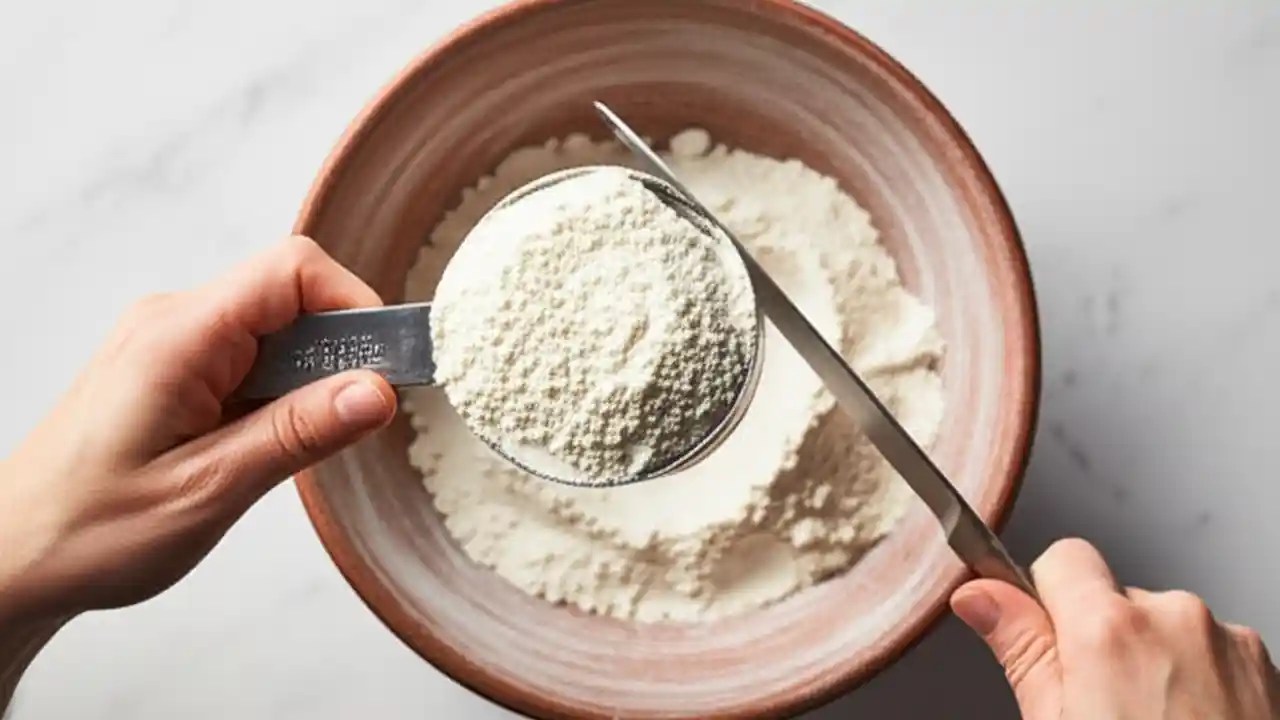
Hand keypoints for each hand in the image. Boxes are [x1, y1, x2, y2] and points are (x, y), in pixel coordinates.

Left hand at [0, 235, 396, 622]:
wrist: (10, 558)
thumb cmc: (88, 531)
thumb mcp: (208, 490)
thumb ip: (297, 434)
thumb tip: (377, 392)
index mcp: (177, 337)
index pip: (292, 271)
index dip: (355, 304)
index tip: (387, 366)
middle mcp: (174, 323)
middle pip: (291, 295)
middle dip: (340, 352)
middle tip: (354, 422)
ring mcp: (173, 344)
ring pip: (277, 330)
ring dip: (310, 379)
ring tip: (295, 447)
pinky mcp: (176, 370)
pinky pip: (253, 357)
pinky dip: (282, 394)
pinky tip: (268, 445)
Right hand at [951, 538, 1278, 718]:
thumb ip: (1020, 646)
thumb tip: (979, 595)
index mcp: (1109, 628)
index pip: (1062, 558)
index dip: (1045, 600)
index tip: (1048, 640)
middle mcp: (1173, 617)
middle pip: (1113, 598)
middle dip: (1100, 641)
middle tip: (1100, 705)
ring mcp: (1223, 638)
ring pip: (1160, 625)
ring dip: (1150, 661)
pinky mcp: (1256, 660)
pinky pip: (1206, 646)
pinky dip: (1194, 676)